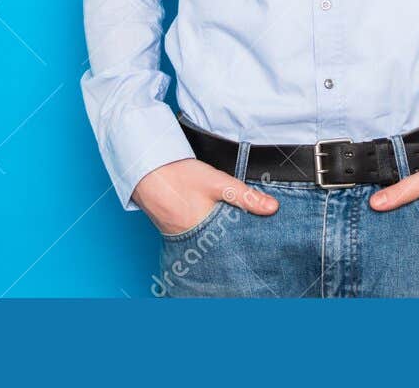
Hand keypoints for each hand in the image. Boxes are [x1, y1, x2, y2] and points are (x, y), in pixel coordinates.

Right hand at [131, 158, 278, 235]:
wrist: (146, 168)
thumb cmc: (178, 175)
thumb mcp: (217, 182)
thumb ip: (245, 197)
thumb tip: (272, 208)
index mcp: (203, 234)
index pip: (231, 249)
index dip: (245, 248)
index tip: (260, 249)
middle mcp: (190, 241)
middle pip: (219, 250)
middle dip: (233, 248)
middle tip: (250, 247)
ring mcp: (179, 238)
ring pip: (206, 244)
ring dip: (219, 240)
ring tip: (235, 238)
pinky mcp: (173, 231)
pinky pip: (194, 238)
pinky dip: (205, 234)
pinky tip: (212, 226)